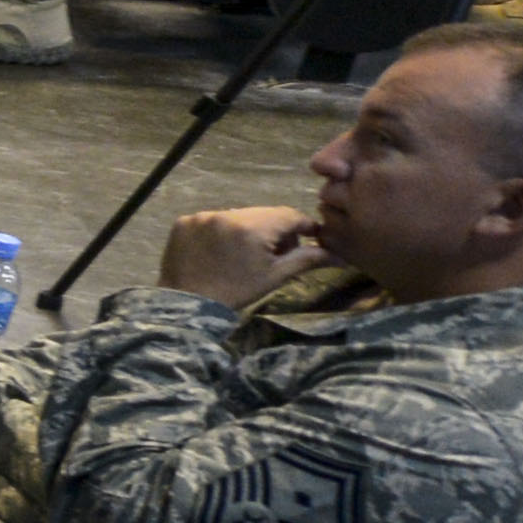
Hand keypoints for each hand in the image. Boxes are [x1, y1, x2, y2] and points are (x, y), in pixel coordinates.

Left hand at [150, 202, 302, 301]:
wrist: (187, 307)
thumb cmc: (236, 293)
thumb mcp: (275, 276)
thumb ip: (306, 259)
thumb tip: (338, 254)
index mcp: (252, 227)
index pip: (289, 215)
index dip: (303, 226)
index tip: (311, 237)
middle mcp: (226, 214)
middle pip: (263, 214)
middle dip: (275, 230)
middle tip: (277, 252)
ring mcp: (201, 216)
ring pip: (238, 215)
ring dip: (248, 229)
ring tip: (247, 253)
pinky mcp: (183, 222)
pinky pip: (213, 220)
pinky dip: (222, 230)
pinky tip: (222, 251)